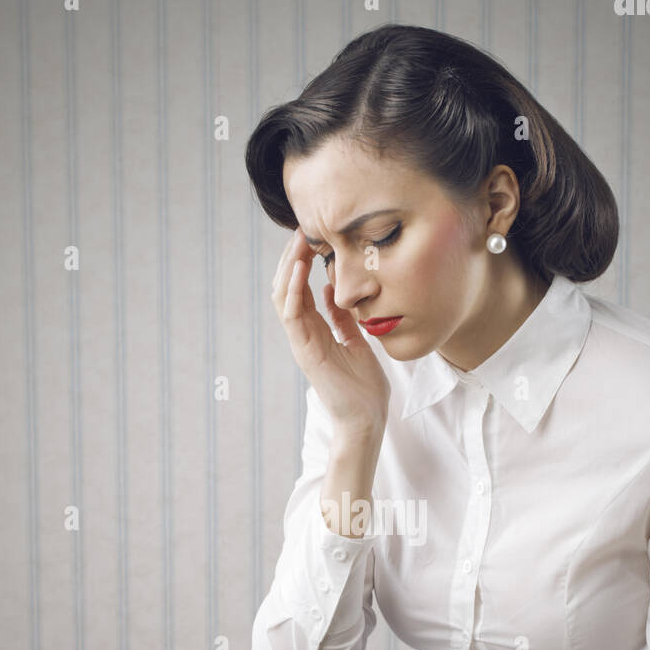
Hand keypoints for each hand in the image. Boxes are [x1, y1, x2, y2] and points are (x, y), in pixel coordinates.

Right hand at [271, 227, 390, 436]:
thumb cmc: (364, 386)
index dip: (302, 262)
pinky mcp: (305, 351)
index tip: (312, 237)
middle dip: (291, 258)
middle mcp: (304, 334)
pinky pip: (292, 315)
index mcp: (315, 330)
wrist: (366, 418)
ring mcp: (301, 342)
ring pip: (283, 297)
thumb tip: (335, 290)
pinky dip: (294, 290)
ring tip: (298, 243)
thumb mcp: (356, 340)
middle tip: (301, 231)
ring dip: (288, 268)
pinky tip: (301, 269)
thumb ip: (343, 317)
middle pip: (287, 288)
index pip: (301, 289)